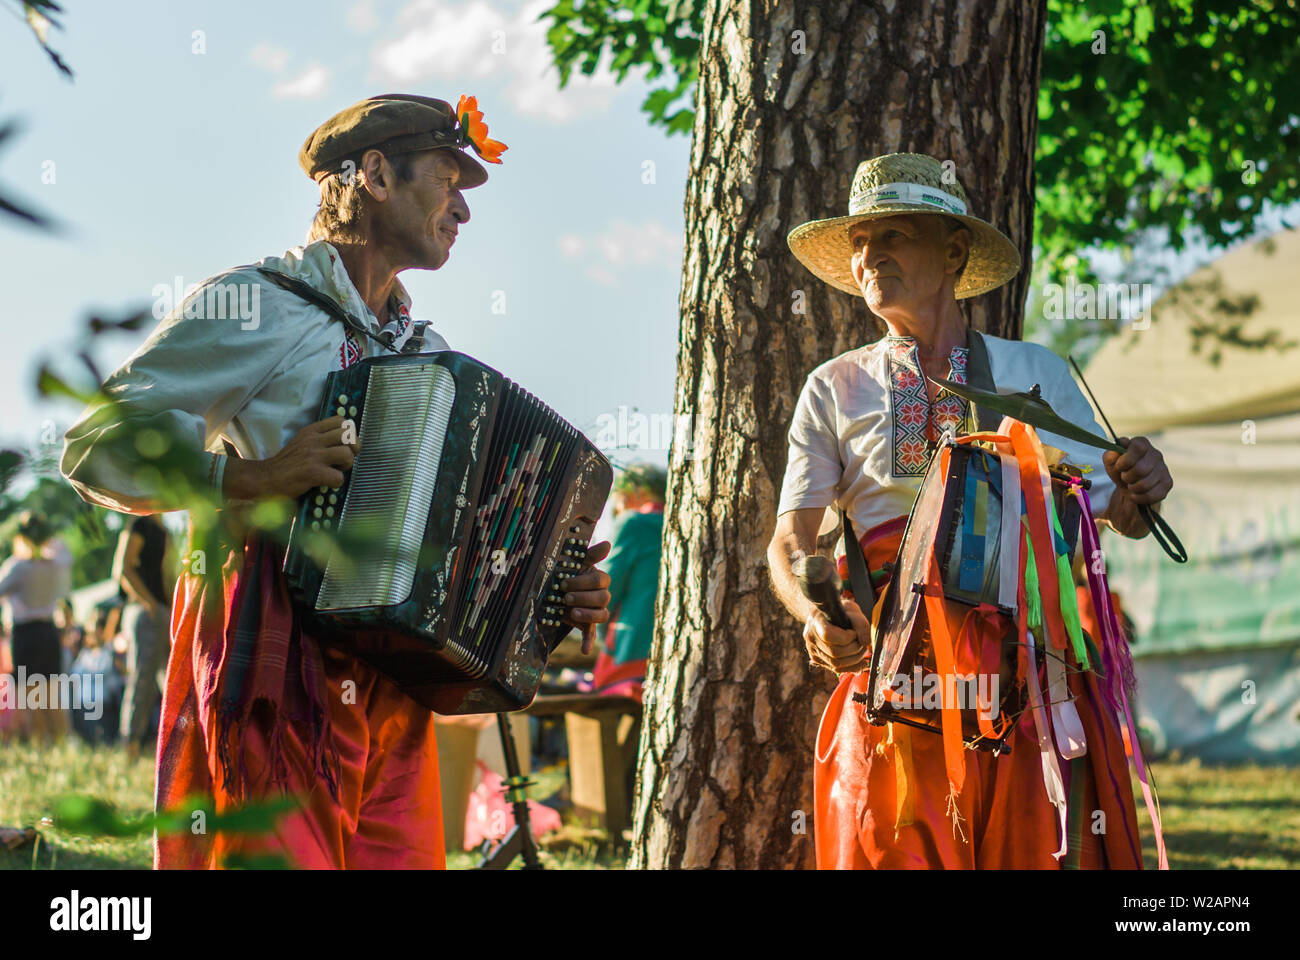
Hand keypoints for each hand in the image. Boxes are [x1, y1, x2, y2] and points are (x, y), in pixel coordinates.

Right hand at [230, 415, 359, 500]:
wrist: (266, 478)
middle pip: (348, 434)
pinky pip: (338, 477)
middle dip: (353, 448)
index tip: (343, 444)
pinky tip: (326, 483)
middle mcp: (312, 440)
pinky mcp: (312, 472)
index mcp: (311, 431)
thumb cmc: (288, 464)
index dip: (349, 433)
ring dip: (346, 465)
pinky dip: (336, 483)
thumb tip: (347, 439)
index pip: (341, 420)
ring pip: (347, 454)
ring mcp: (312, 455)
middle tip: (344, 459)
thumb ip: (320, 438)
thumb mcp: (302, 442)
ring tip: (336, 470)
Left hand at [560, 540, 612, 654]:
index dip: (584, 582)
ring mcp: (596, 612)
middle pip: (603, 598)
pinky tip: (585, 651)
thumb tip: (608, 543)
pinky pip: (591, 635)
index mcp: (600, 580)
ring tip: (572, 613)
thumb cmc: (568, 571)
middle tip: (565, 597)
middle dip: (584, 597)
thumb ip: (591, 554)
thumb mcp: (576, 561)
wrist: (556, 588)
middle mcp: (602, 596)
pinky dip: (588, 643)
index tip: (565, 583)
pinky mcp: (587, 626)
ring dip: (589, 615)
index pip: (601, 580)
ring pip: (602, 615)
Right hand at [803, 596, 870, 673]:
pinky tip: (860, 663)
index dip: (846, 637)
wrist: (827, 615)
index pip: (828, 635)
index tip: (854, 633)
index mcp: (816, 620)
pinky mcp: (817, 659)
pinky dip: (851, 667)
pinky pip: (835, 669)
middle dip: (854, 650)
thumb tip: (866, 643)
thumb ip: (860, 624)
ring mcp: (812, 650)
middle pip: (834, 652)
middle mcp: (810, 637)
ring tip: (863, 651)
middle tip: (864, 644)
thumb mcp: (852, 610)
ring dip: (855, 660)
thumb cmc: (840, 611)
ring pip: (835, 664)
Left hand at [1101, 436, 1171, 505]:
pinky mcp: (1167, 483)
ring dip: (1132, 488)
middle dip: (1127, 477)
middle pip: (1140, 469)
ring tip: (1130, 485)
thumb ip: (1111, 454)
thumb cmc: (1119, 471)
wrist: (1128, 488)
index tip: (1119, 466)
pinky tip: (1135, 494)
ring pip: (1145, 484)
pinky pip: (1151, 495)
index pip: (1138, 448)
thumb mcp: (1110, 462)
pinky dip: (1138, 497)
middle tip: (1124, 477)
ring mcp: (1164, 469)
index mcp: (1142, 443)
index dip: (1126, 460)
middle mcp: (1156, 454)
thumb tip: (1119, 447)